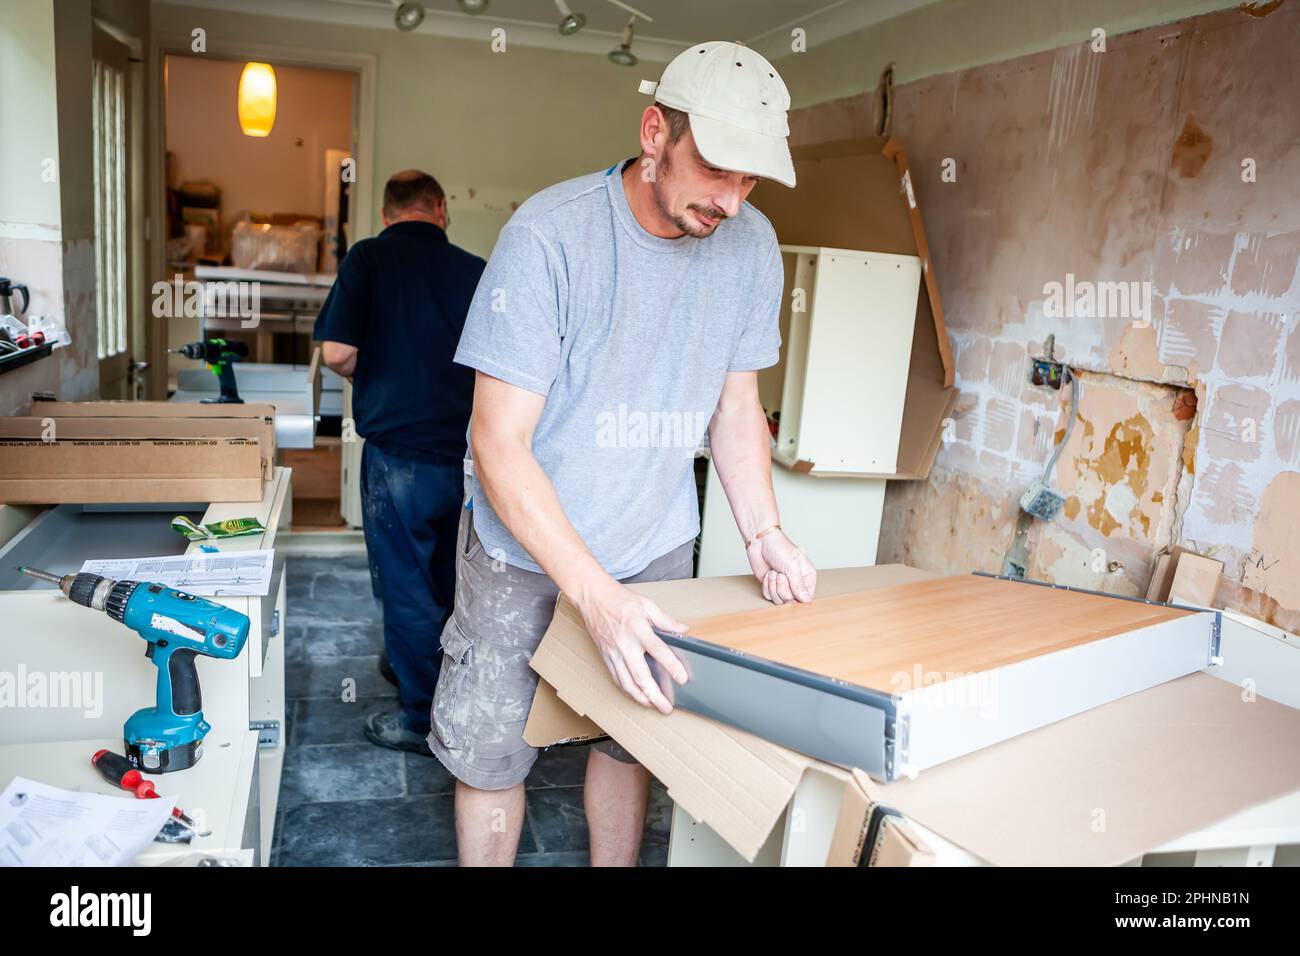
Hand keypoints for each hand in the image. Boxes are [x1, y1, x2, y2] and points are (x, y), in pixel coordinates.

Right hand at [577, 579, 689, 713]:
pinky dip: (627, 691)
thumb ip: (665, 620)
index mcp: (638, 629)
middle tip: (666, 707)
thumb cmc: (619, 599)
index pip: (657, 650)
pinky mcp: (605, 657)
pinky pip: (616, 678)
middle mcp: (625, 644)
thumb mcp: (646, 604)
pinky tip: (636, 696)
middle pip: (640, 676)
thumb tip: (683, 629)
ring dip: (641, 698)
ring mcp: (613, 653)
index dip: (671, 666)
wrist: (592, 597)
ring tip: (654, 706)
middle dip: (654, 695)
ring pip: (626, 682)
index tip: (682, 678)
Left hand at [747, 529, 816, 604]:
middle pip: (791, 601)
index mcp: (807, 577)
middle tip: (779, 575)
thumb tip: (806, 600)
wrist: (760, 542)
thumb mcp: (793, 566)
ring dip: (773, 587)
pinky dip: (766, 586)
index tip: (791, 586)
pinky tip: (768, 574)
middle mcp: (796, 583)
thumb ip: (799, 585)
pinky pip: (769, 596)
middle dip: (783, 589)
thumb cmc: (779, 548)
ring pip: (779, 600)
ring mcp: (783, 585)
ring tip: (773, 573)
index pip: (807, 597)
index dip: (798, 597)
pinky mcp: (770, 586)